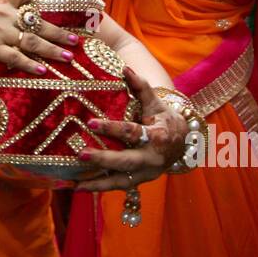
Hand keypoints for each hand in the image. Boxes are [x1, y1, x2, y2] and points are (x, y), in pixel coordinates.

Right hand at [0, 0, 78, 74]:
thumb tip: (1, 11)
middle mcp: (3, 14)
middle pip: (37, 22)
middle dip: (58, 31)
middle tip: (75, 39)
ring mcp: (0, 31)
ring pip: (33, 40)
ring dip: (53, 49)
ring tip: (68, 56)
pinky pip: (16, 57)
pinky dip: (30, 64)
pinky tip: (43, 70)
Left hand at [73, 67, 188, 189]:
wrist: (182, 142)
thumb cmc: (163, 117)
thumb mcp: (154, 101)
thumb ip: (140, 86)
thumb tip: (125, 68)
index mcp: (157, 136)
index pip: (131, 132)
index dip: (111, 128)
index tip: (91, 122)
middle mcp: (152, 158)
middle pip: (126, 161)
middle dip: (103, 159)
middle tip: (81, 154)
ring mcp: (146, 173)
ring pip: (121, 181)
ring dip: (97, 184)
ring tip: (75, 184)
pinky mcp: (139, 181)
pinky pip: (117, 187)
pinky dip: (99, 188)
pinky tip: (79, 188)